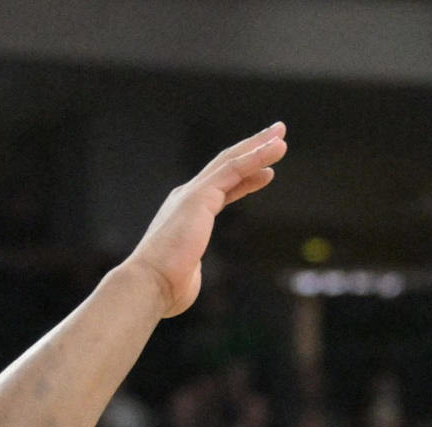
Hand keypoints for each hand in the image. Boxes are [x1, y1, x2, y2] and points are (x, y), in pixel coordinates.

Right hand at [124, 124, 286, 319]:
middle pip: (226, 165)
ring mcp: (193, 193)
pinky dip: (256, 156)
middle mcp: (187, 197)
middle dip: (252, 149)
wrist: (149, 284)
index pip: (222, 188)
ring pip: (231, 161)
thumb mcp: (187, 272)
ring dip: (258, 146)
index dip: (246, 178)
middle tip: (277, 136)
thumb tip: (190, 277)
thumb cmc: (166, 286)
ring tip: (282, 136)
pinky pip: (234, 169)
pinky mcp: (200, 195)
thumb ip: (192, 267)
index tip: (266, 172)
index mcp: (186, 214)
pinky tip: (275, 149)